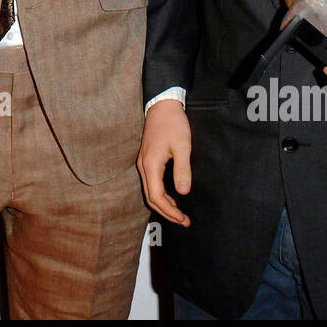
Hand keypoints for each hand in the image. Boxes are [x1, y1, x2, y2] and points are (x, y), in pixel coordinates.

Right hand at [137, 99, 191, 226]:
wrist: (162, 105)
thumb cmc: (173, 123)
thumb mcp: (182, 146)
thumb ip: (182, 169)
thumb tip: (183, 192)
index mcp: (151, 165)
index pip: (157, 197)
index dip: (170, 212)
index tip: (183, 219)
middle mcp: (143, 166)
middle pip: (151, 198)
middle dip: (166, 212)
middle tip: (183, 221)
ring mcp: (143, 163)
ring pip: (149, 191)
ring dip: (163, 205)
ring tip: (179, 213)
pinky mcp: (147, 159)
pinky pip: (151, 183)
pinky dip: (160, 194)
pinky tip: (172, 197)